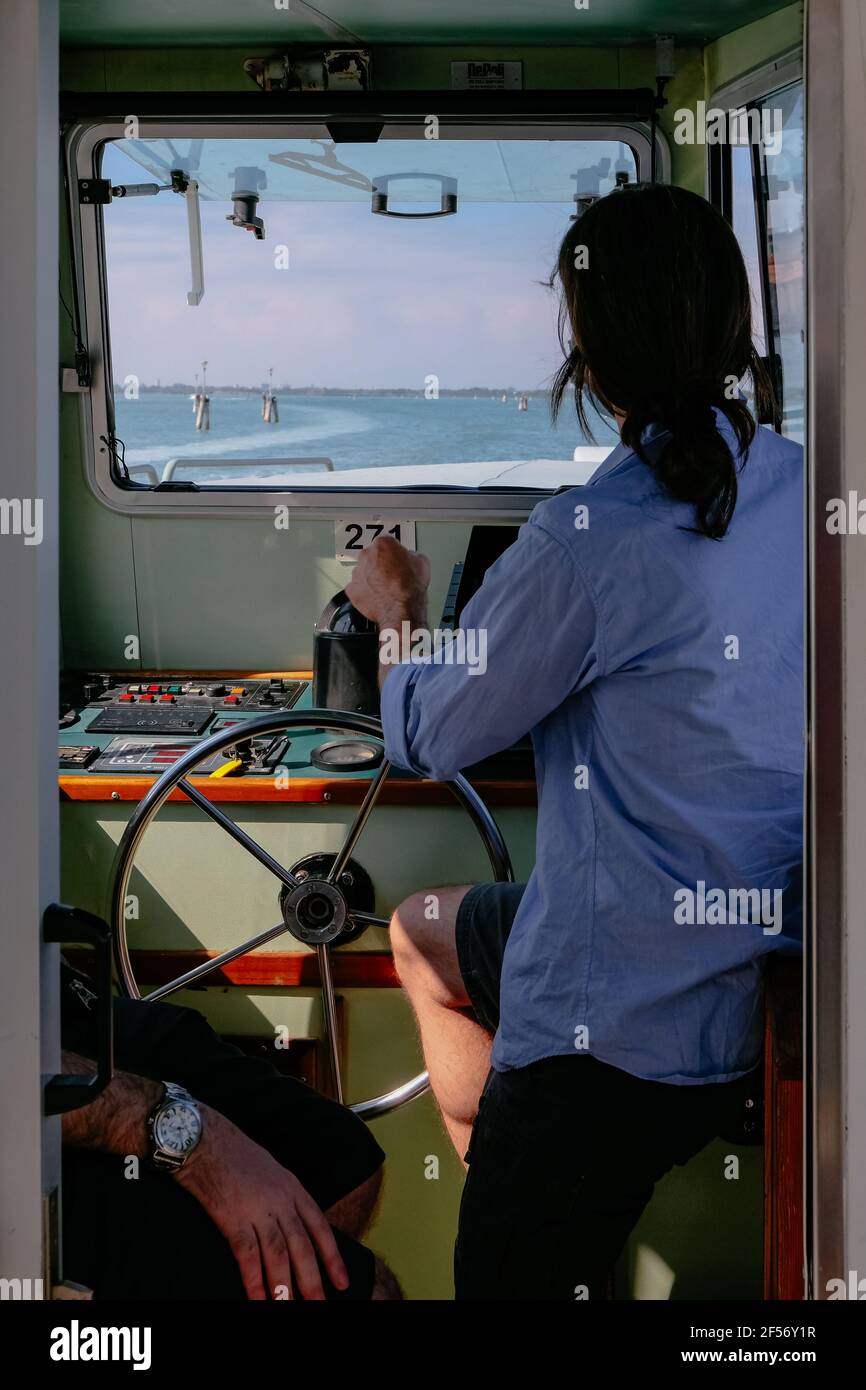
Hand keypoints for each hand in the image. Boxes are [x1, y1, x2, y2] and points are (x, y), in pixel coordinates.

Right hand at [176, 1107, 348, 1300]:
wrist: (205, 1140)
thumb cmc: (235, 1155)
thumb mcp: (272, 1171)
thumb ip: (285, 1198)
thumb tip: (295, 1227)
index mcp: (293, 1188)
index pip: (320, 1228)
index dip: (332, 1257)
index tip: (342, 1282)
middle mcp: (280, 1200)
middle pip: (302, 1246)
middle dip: (312, 1280)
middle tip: (319, 1305)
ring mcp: (256, 1209)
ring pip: (278, 1254)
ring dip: (285, 1287)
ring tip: (289, 1308)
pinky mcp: (231, 1218)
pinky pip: (247, 1255)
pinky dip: (254, 1280)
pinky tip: (257, 1299)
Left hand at [345, 536, 429, 629]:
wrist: (401, 608)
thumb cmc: (410, 586)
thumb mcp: (422, 562)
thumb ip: (411, 555)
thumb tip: (409, 558)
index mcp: (383, 544)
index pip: (387, 543)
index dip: (394, 552)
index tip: (397, 559)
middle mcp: (366, 555)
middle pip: (372, 556)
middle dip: (380, 563)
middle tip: (391, 575)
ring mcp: (357, 573)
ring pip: (363, 572)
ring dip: (371, 577)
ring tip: (385, 588)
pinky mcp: (352, 590)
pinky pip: (357, 588)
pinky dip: (365, 591)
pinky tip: (376, 596)